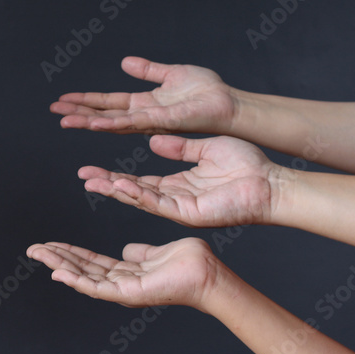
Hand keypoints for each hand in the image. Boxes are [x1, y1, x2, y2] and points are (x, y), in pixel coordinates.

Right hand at [26, 238, 227, 310]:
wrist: (209, 274)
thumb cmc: (191, 263)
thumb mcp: (157, 253)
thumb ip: (141, 254)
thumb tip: (128, 250)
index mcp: (129, 273)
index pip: (92, 263)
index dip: (70, 254)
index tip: (51, 244)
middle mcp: (123, 284)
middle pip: (82, 270)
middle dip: (57, 259)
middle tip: (33, 248)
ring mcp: (125, 290)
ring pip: (84, 278)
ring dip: (59, 265)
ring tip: (39, 254)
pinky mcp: (130, 294)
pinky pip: (98, 287)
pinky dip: (76, 280)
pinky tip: (58, 271)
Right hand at [50, 57, 236, 133]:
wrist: (228, 104)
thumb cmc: (206, 91)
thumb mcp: (171, 74)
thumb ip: (148, 71)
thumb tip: (125, 62)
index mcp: (144, 104)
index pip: (108, 103)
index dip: (86, 101)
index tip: (63, 100)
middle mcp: (143, 116)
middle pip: (104, 114)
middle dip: (79, 113)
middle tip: (55, 111)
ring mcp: (151, 122)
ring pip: (113, 122)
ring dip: (89, 121)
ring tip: (66, 120)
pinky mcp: (163, 123)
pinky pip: (134, 123)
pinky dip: (113, 123)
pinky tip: (95, 122)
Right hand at [80, 135, 280, 226]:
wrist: (271, 181)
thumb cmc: (247, 165)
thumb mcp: (207, 149)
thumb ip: (180, 147)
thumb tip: (155, 141)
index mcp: (180, 185)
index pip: (140, 181)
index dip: (117, 176)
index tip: (95, 170)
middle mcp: (176, 198)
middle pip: (134, 192)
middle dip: (107, 184)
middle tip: (83, 177)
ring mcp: (182, 207)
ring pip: (142, 199)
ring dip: (117, 190)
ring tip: (93, 181)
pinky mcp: (190, 212)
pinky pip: (159, 203)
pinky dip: (139, 194)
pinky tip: (122, 186)